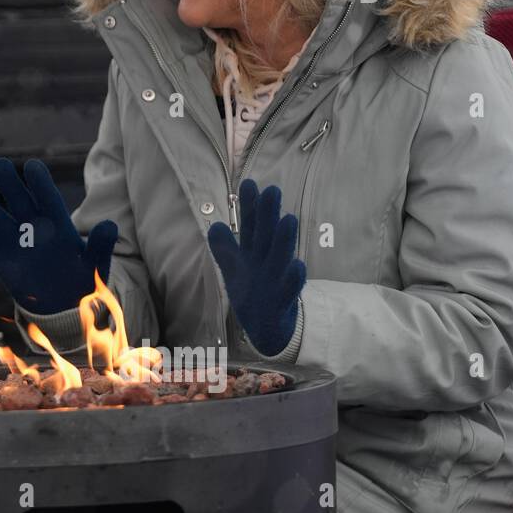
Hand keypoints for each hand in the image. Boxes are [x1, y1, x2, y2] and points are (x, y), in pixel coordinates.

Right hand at [0, 158, 117, 314]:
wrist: (65, 306)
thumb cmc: (82, 280)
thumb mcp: (96, 265)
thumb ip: (100, 245)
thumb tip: (109, 225)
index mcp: (56, 221)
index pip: (46, 196)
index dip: (39, 181)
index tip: (32, 167)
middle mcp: (31, 224)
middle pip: (16, 197)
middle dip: (8, 181)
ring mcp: (13, 240)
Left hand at [207, 179, 305, 355]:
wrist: (267, 328)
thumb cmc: (254, 293)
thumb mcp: (235, 270)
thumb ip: (225, 249)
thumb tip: (214, 225)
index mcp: (253, 254)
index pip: (250, 226)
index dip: (249, 207)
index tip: (249, 183)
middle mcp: (266, 262)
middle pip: (266, 235)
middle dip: (268, 215)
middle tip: (272, 190)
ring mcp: (276, 280)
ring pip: (281, 257)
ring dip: (284, 240)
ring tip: (288, 219)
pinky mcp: (283, 301)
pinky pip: (290, 289)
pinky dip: (294, 279)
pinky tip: (298, 266)